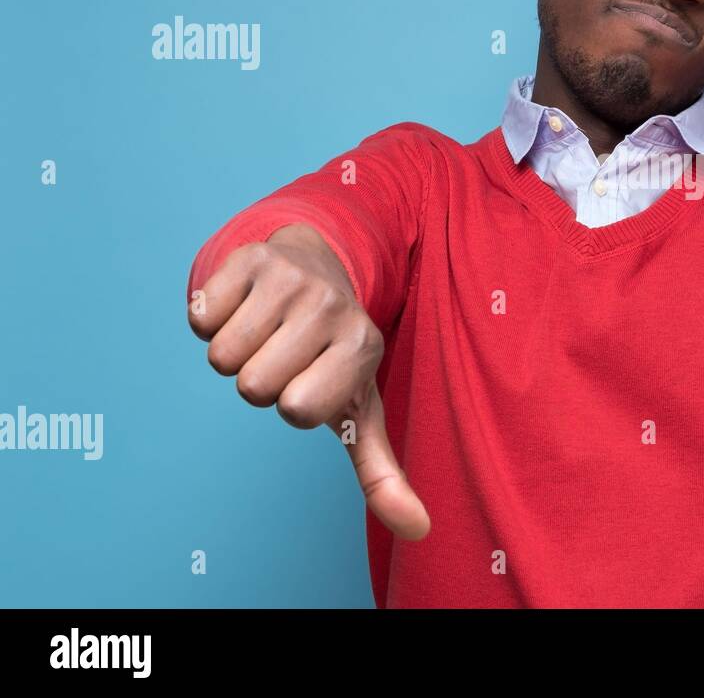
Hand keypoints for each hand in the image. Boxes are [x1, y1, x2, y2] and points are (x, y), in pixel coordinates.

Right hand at [187, 222, 429, 540]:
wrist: (319, 266)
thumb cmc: (334, 353)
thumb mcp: (360, 407)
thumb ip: (383, 473)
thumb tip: (418, 531)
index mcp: (362, 348)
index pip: (297, 410)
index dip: (292, 406)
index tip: (310, 383)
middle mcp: (332, 307)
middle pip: (254, 386)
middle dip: (260, 380)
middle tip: (284, 353)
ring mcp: (292, 278)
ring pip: (221, 356)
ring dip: (233, 352)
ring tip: (266, 330)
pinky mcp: (250, 256)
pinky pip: (199, 315)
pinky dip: (210, 318)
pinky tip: (244, 304)